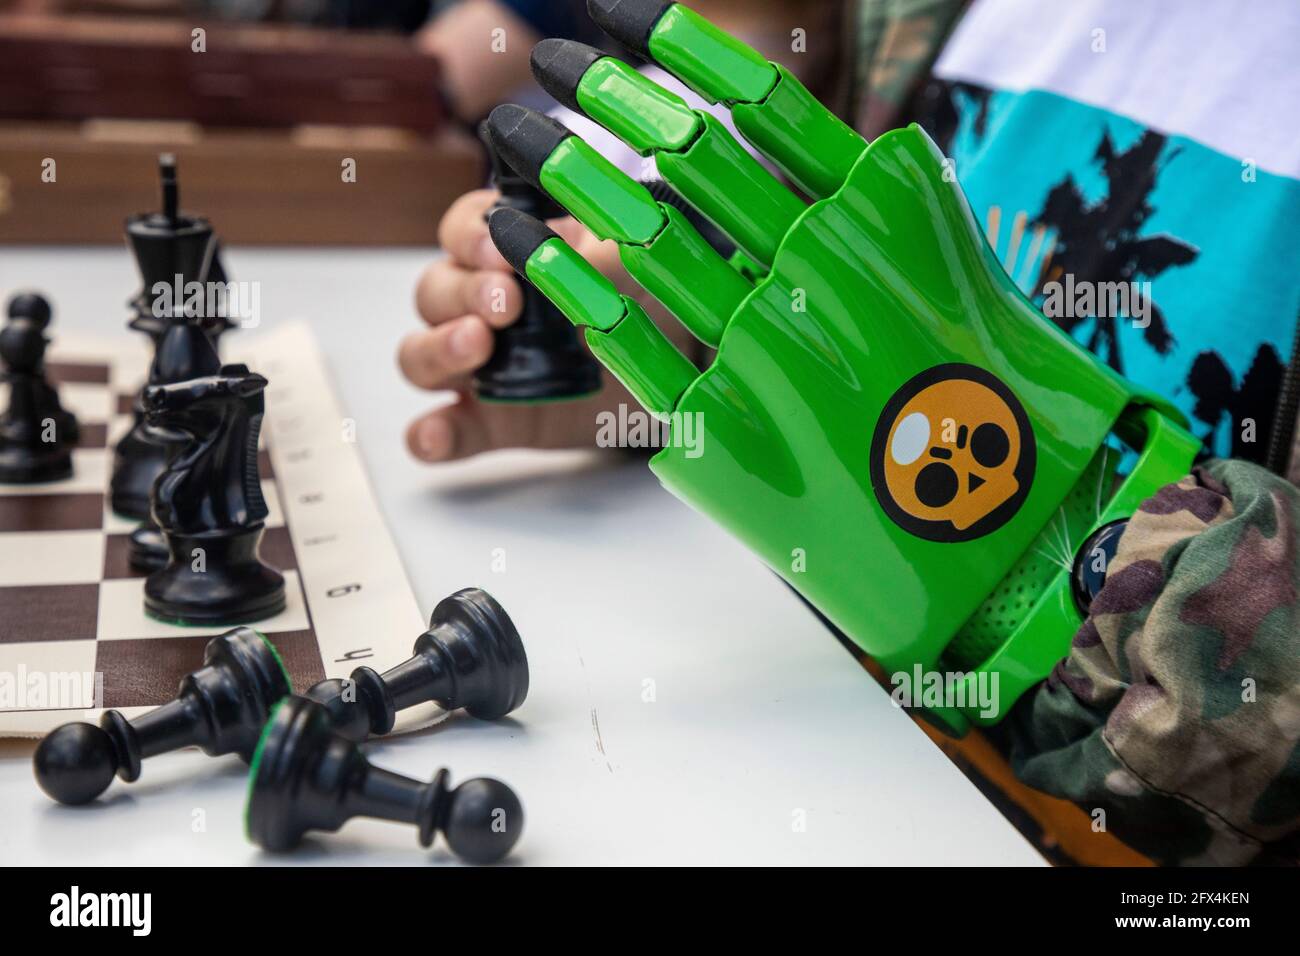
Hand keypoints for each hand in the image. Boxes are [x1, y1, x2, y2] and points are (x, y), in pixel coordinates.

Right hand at [400, 189, 694, 462]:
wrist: (667, 369)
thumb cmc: (638, 300)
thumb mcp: (628, 269)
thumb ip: (599, 258)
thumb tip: (573, 256)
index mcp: (508, 252)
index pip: (462, 232)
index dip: (470, 238)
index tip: (499, 252)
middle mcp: (477, 306)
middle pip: (435, 292)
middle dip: (464, 294)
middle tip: (506, 305)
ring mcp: (478, 366)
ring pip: (420, 354)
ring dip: (438, 350)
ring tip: (476, 347)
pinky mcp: (489, 421)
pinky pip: (442, 429)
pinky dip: (431, 434)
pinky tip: (436, 436)